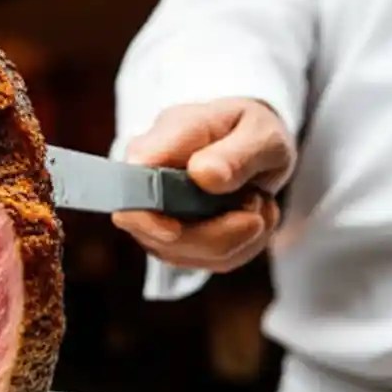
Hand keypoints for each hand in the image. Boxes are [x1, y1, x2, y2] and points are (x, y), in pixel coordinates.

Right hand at [112, 98, 295, 271]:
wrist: (251, 142)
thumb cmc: (250, 130)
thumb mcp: (261, 132)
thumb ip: (236, 153)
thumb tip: (203, 174)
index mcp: (160, 143)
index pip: (129, 188)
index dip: (146, 217)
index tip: (176, 230)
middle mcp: (147, 181)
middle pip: (157, 234)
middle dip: (216, 235)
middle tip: (258, 205)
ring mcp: (156, 215)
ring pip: (183, 254)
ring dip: (236, 240)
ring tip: (259, 202)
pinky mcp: (174, 240)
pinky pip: (206, 261)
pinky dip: (241, 247)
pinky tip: (251, 217)